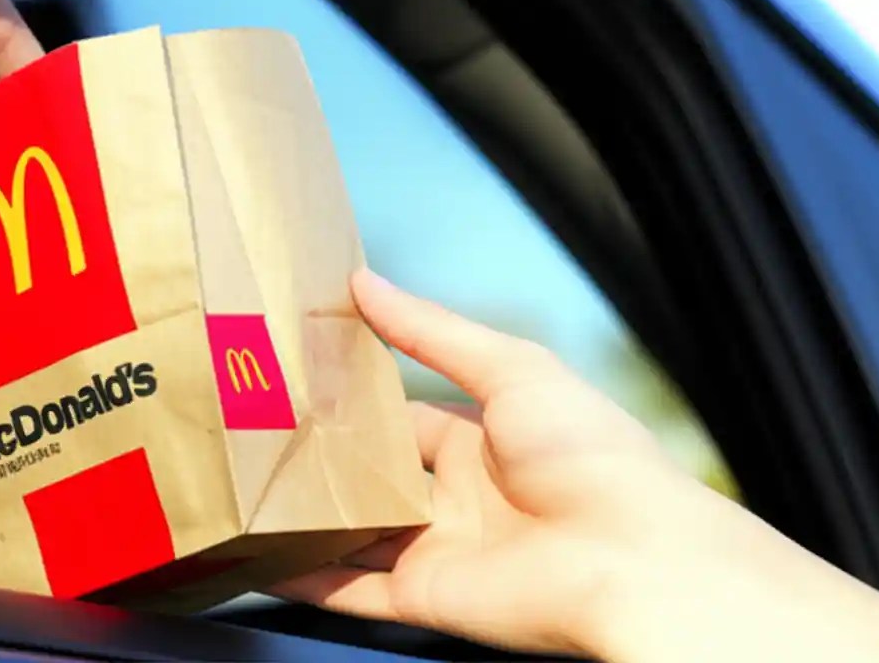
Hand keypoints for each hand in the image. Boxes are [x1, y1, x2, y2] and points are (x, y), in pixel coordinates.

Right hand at [271, 269, 878, 661]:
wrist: (634, 557)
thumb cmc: (593, 454)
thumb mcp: (512, 368)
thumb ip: (433, 331)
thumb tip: (366, 282)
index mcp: (486, 437)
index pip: (407, 412)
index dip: (359, 397)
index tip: (300, 376)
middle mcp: (459, 495)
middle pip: (375, 474)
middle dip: (326, 458)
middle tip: (258, 431)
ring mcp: (440, 547)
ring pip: (355, 533)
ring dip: (309, 518)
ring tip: (244, 492)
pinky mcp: (426, 596)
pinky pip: (353, 590)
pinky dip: (308, 579)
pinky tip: (262, 561)